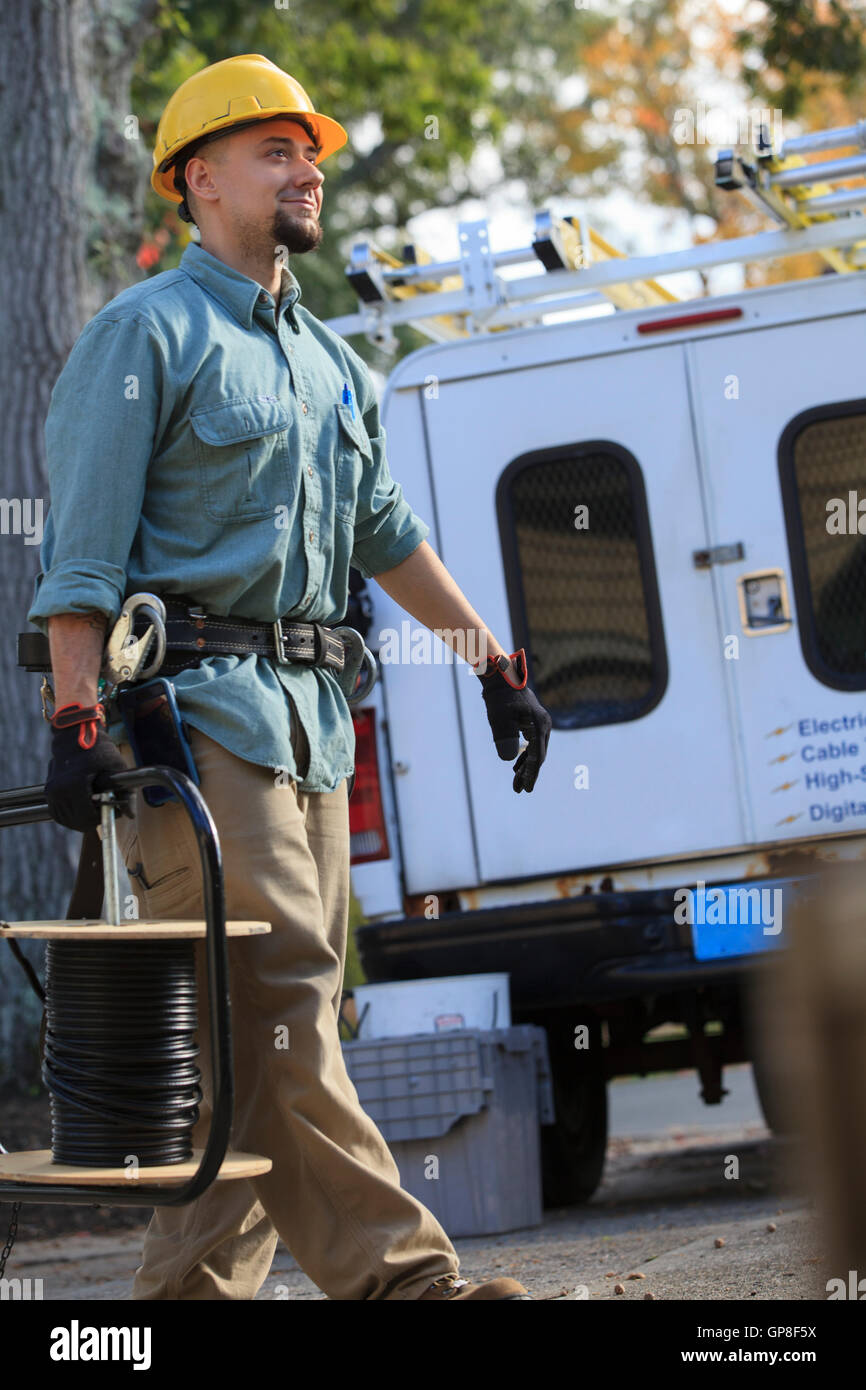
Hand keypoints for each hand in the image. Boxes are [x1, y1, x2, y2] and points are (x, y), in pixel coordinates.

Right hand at [45, 706, 132, 830]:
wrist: (75, 734)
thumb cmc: (98, 748)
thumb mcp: (117, 768)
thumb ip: (126, 792)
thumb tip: (130, 815)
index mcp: (74, 785)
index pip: (87, 817)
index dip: (102, 819)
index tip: (114, 811)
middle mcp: (58, 790)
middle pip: (76, 821)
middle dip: (93, 820)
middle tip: (106, 811)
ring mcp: (51, 791)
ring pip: (66, 820)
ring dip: (81, 820)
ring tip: (96, 810)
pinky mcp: (48, 790)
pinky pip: (57, 813)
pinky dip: (70, 816)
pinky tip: (83, 810)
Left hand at [478, 649, 551, 792]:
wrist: (501, 678)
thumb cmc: (498, 699)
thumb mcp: (499, 719)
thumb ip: (504, 737)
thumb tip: (509, 759)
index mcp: (538, 725)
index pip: (537, 756)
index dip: (531, 774)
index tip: (526, 789)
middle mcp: (543, 725)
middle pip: (539, 755)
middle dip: (529, 773)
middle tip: (519, 790)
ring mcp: (540, 723)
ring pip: (536, 750)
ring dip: (527, 766)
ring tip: (517, 782)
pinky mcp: (534, 722)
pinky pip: (533, 743)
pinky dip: (526, 756)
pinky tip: (517, 765)